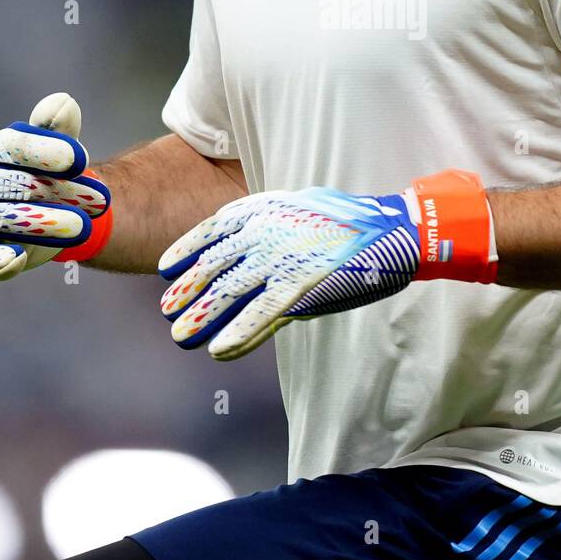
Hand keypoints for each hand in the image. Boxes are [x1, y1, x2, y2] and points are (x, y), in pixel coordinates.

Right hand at [0, 92, 110, 280]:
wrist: (45, 214)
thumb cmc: (48, 174)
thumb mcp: (57, 146)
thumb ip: (58, 126)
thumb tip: (63, 104)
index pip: (17, 145)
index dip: (51, 151)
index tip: (82, 160)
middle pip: (22, 184)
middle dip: (67, 192)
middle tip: (103, 200)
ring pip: (14, 220)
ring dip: (53, 224)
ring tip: (86, 226)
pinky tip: (17, 258)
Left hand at [158, 171, 495, 360]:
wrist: (394, 228)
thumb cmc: (352, 222)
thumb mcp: (303, 210)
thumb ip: (273, 225)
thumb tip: (249, 239)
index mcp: (265, 208)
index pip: (212, 229)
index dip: (186, 250)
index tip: (165, 269)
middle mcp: (266, 231)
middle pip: (213, 265)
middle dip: (187, 291)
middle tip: (167, 311)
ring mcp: (281, 258)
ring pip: (228, 293)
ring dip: (201, 318)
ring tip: (181, 337)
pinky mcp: (300, 286)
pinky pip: (259, 315)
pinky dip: (237, 334)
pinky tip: (219, 351)